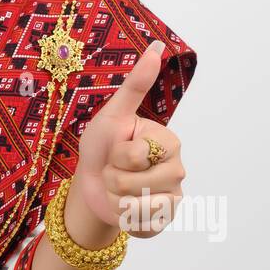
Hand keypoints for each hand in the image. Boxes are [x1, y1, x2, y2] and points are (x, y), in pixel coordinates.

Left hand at [71, 40, 186, 237]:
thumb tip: (158, 45)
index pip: (134, 155)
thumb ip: (136, 84)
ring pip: (136, 205)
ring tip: (118, 188)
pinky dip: (124, 218)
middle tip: (115, 170)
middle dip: (112, 178)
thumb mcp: (113, 114)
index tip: (117, 148)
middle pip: (134, 182)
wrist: (90, 184)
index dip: (115, 155)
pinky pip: (142, 224)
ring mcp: (174, 197)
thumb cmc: (102, 145)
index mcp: (169, 142)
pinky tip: (125, 207)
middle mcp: (178, 169)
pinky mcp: (165, 221)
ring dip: (115, 198)